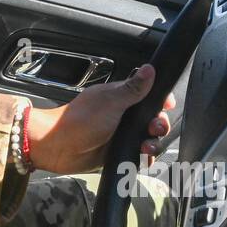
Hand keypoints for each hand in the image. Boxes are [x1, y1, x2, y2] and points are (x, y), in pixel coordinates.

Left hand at [25, 64, 173, 174]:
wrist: (59, 148)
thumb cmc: (81, 120)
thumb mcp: (110, 102)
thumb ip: (132, 88)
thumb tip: (150, 68)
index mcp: (121, 97)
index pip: (148, 94)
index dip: (160, 99)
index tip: (168, 105)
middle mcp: (123, 115)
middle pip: (153, 118)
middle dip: (159, 124)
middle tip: (154, 128)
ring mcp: (121, 134)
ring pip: (148, 137)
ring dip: (154, 142)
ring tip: (147, 147)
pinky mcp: (119, 152)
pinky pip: (139, 155)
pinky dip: (145, 158)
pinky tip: (144, 159)